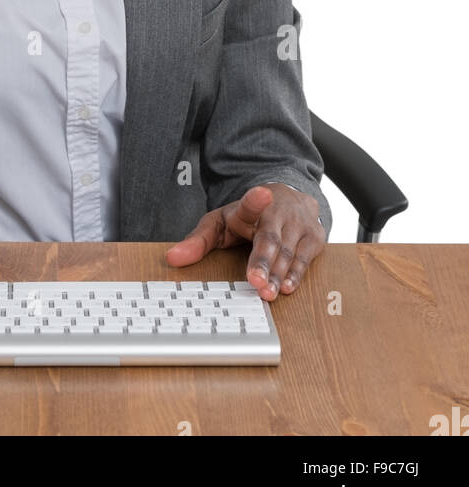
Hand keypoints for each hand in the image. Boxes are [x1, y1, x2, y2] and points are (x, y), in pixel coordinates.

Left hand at [164, 183, 324, 299]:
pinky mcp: (314, 236)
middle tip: (255, 282)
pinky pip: (305, 258)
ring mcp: (298, 224)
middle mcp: (278, 213)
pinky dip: (297, 274)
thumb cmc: (248, 217)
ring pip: (288, 251)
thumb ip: (198, 241)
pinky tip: (287, 287)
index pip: (251, 203)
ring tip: (268, 293)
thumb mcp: (220, 223)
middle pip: (270, 238)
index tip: (262, 193)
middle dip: (263, 261)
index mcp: (250, 208)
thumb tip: (172, 258)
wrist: (289, 198)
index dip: (255, 200)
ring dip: (279, 274)